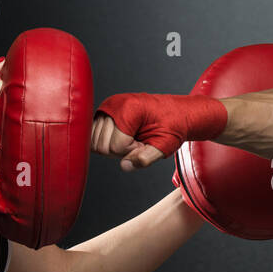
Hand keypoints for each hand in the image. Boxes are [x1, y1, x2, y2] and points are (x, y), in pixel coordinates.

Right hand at [92, 92, 227, 171]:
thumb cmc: (173, 126)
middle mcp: (114, 105)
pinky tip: (125, 135)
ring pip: (95, 142)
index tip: (146, 142)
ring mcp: (107, 107)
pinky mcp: (104, 111)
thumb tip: (125, 166)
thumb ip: (145, 158)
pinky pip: (95, 136)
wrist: (177, 112)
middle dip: (121, 150)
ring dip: (114, 146)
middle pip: (102, 146)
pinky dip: (108, 141)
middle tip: (140, 141)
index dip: (132, 151)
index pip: (116, 146)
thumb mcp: (164, 145)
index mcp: (129, 109)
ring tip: (134, 137)